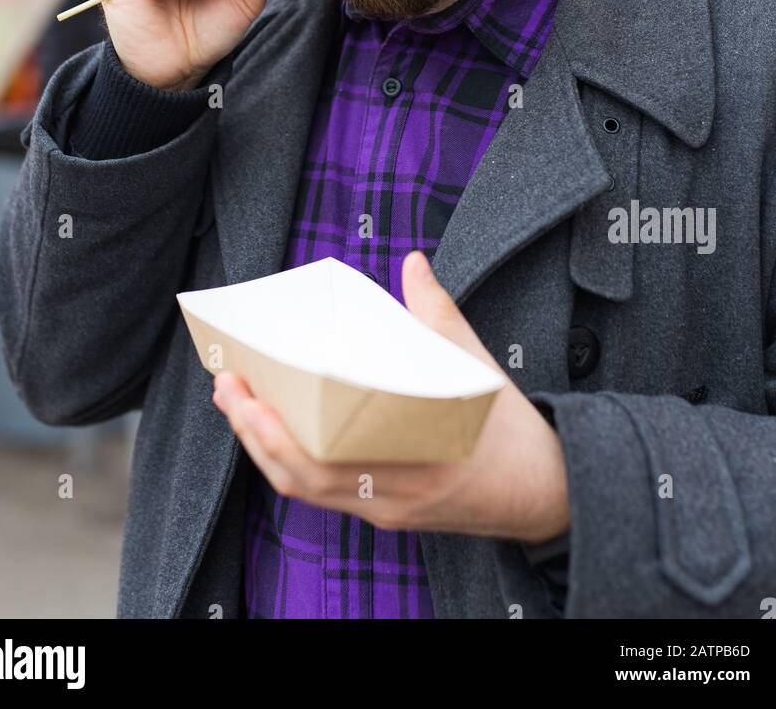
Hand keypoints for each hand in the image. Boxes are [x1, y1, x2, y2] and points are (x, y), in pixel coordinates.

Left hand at [213, 251, 569, 542]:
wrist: (548, 491)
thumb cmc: (510, 428)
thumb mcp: (476, 364)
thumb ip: (437, 312)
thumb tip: (413, 260)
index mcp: (414, 457)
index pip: (323, 457)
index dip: (275, 430)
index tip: (247, 389)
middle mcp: (392, 495)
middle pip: (300, 477)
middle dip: (255, 433)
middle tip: (228, 387)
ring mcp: (387, 510)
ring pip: (306, 490)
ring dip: (266, 448)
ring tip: (240, 403)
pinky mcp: (387, 515)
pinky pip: (326, 495)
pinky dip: (294, 462)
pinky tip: (277, 429)